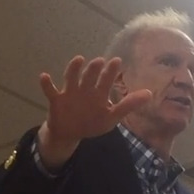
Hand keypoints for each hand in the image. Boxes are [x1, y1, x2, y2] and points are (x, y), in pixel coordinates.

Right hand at [36, 56, 151, 168]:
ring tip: (79, 60)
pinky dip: (46, 84)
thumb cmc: (92, 122)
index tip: (117, 61)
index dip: (111, 71)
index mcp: (98, 93)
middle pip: (89, 77)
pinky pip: (50, 91)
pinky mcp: (56, 100)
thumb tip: (149, 93)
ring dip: (74, 69)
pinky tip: (44, 76)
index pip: (105, 80)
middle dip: (94, 69)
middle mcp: (84, 89)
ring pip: (72, 79)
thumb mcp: (112, 116)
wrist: (70, 133)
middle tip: (100, 61)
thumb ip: (129, 105)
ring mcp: (70, 93)